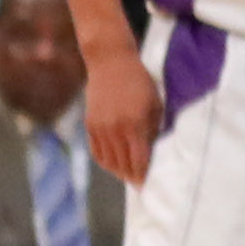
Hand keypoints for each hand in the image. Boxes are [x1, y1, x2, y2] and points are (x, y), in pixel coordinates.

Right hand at [83, 40, 163, 186]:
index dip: (145, 176)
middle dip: (133, 177)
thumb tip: (154, 155)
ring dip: (119, 172)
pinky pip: (97, 152)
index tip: (149, 184)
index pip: (140, 162)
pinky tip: (115, 163)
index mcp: (134, 124)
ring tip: (128, 174)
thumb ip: (154, 131)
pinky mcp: (90, 124)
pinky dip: (106, 162)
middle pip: (124, 166)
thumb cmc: (139, 81)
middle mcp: (115, 129)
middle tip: (140, 182)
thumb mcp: (154, 105)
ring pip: (109, 163)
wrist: (110, 61)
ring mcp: (100, 127)